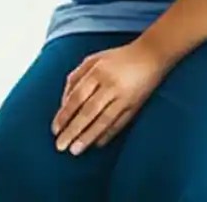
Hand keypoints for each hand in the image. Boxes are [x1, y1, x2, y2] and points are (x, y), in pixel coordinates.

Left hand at [51, 41, 171, 154]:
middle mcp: (110, 85)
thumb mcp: (92, 60)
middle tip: (61, 146)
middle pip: (88, 112)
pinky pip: (120, 123)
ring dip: (88, 137)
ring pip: (104, 120)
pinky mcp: (135, 106)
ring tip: (76, 150)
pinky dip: (108, 134)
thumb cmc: (116, 58)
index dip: (64, 115)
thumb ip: (75, 79)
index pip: (77, 97)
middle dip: (73, 130)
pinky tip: (97, 144)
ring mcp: (124, 97)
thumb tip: (64, 103)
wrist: (151, 56)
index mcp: (97, 72)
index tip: (55, 129)